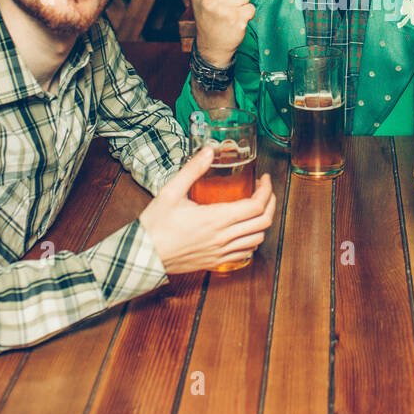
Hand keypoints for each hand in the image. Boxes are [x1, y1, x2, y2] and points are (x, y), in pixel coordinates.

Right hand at [137, 146, 276, 273]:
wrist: (143, 256)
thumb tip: (208, 150)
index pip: (256, 205)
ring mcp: (221, 252)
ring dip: (263, 223)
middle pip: (263, 222)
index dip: (266, 190)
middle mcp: (222, 237)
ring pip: (257, 240)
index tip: (264, 179)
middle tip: (266, 191)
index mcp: (215, 218)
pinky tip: (245, 231)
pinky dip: (252, 241)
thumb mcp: (170, 192)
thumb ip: (192, 170)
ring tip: (257, 209)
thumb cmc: (155, 225)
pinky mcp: (216, 263)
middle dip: (271, 203)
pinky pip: (245, 254)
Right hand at [191, 0, 254, 66]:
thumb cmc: (210, 20)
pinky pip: (251, 8)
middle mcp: (209, 0)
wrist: (212, 46)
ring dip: (242, 4)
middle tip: (227, 6)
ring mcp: (223, 10)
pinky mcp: (236, 20)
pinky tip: (237, 21)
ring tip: (231, 14)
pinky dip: (247, 14)